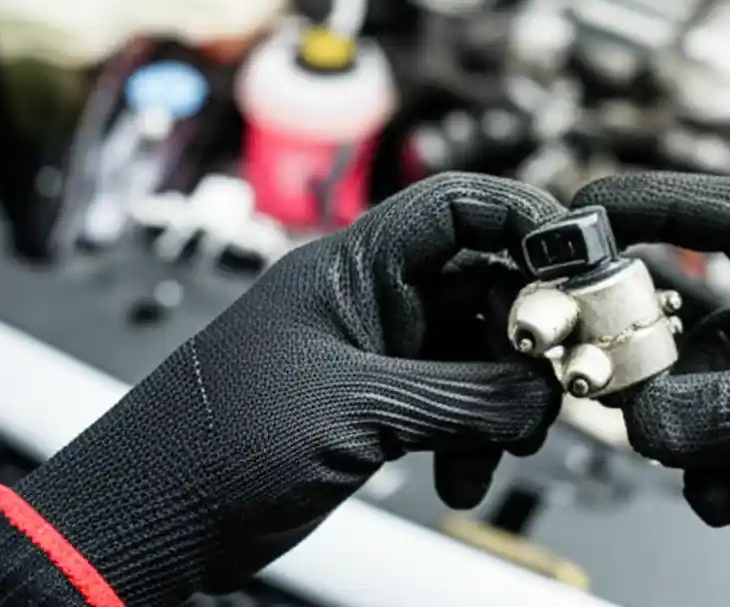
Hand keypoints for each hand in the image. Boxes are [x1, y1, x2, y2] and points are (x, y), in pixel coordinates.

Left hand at [14, 174, 564, 604]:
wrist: (152, 523)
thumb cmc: (214, 444)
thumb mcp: (361, 411)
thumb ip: (468, 396)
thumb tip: (545, 392)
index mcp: (353, 266)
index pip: (457, 206)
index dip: (524, 220)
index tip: (577, 260)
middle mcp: (372, 301)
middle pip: (484, 286)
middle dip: (527, 335)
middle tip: (555, 380)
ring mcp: (376, 356)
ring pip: (478, 354)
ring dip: (505, 402)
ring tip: (505, 448)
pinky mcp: (377, 408)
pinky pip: (456, 405)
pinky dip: (475, 438)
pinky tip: (464, 478)